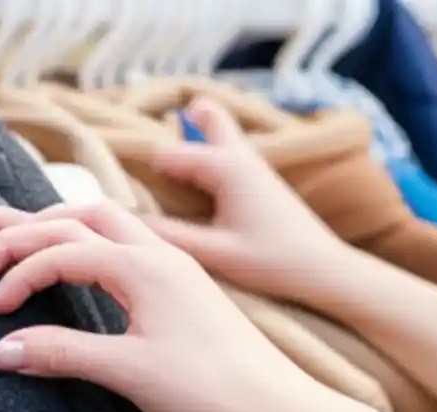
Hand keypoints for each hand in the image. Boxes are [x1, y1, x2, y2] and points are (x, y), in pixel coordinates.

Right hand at [0, 201, 343, 411]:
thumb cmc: (215, 394)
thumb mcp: (130, 373)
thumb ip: (63, 353)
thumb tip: (1, 350)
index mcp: (146, 266)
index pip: (61, 250)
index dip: (17, 274)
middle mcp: (160, 255)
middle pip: (76, 217)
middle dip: (20, 223)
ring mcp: (174, 269)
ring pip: (103, 223)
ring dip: (54, 223)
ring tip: (10, 226)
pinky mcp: (183, 290)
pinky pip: (123, 244)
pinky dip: (84, 241)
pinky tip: (74, 254)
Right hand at [144, 98, 351, 303]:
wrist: (326, 270)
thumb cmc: (274, 262)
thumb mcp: (215, 253)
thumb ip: (169, 236)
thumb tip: (126, 221)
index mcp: (226, 167)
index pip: (167, 154)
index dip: (137, 165)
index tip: (109, 183)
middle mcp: (242, 156)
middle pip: (207, 116)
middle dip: (179, 121)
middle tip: (145, 146)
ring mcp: (255, 166)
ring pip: (221, 132)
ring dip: (195, 136)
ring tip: (163, 163)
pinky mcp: (262, 182)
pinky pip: (229, 153)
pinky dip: (209, 155)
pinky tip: (194, 186)